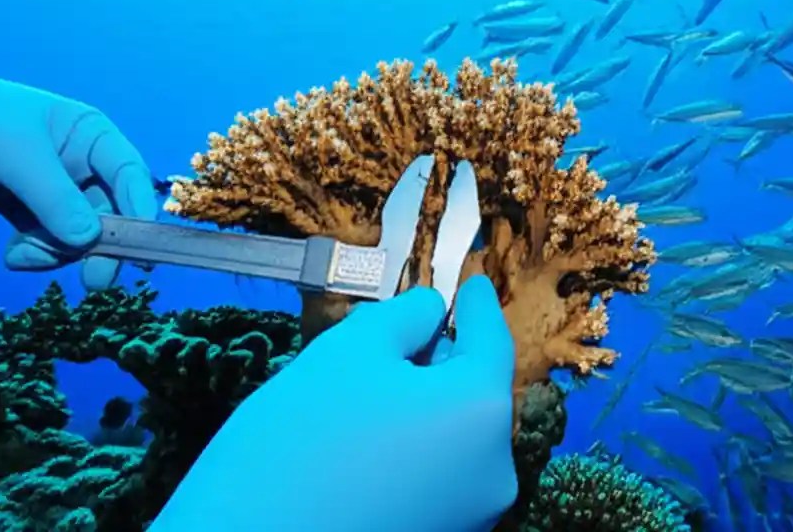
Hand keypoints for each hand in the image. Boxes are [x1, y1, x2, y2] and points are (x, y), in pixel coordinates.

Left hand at [0, 65, 156, 289]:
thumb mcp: (14, 154)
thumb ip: (54, 197)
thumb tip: (90, 239)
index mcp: (89, 135)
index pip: (129, 174)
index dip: (138, 210)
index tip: (139, 248)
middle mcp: (81, 163)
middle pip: (109, 211)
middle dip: (99, 245)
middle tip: (95, 282)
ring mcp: (55, 189)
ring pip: (78, 233)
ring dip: (56, 251)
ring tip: (21, 256)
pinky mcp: (28, 210)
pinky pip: (49, 241)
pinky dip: (37, 253)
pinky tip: (13, 256)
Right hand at [151, 276, 518, 531]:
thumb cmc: (298, 439)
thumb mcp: (350, 351)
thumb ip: (405, 318)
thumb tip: (432, 311)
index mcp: (482, 414)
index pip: (492, 344)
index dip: (479, 308)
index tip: (473, 283)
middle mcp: (494, 471)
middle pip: (475, 395)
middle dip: (444, 360)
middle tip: (409, 334)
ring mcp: (471, 516)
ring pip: (457, 440)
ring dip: (427, 408)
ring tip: (376, 390)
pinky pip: (438, 479)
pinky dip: (416, 451)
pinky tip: (371, 442)